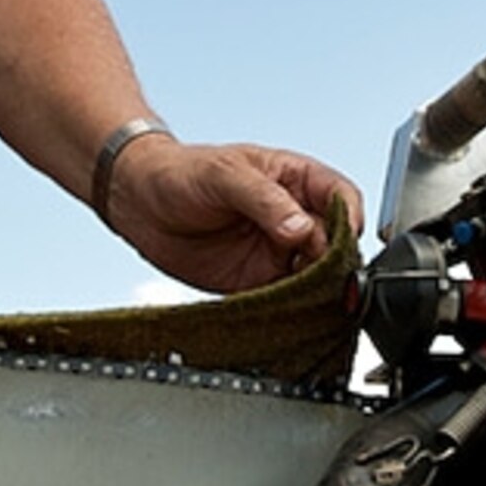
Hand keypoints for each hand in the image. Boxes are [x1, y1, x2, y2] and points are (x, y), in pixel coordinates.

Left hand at [105, 138, 363, 296]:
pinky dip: (294, 310)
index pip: (340, 198)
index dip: (348, 220)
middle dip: (338, 263)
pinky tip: (291, 314)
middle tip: (327, 280)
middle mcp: (292, 217)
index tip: (342, 241)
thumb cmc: (180, 172)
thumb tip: (301, 228)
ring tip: (312, 301)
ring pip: (317, 275)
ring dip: (320, 290)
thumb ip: (265, 200)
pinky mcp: (257, 281)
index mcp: (294, 180)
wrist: (137, 201)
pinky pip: (287, 299)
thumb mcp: (224, 175)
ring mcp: (277, 251)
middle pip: (335, 243)